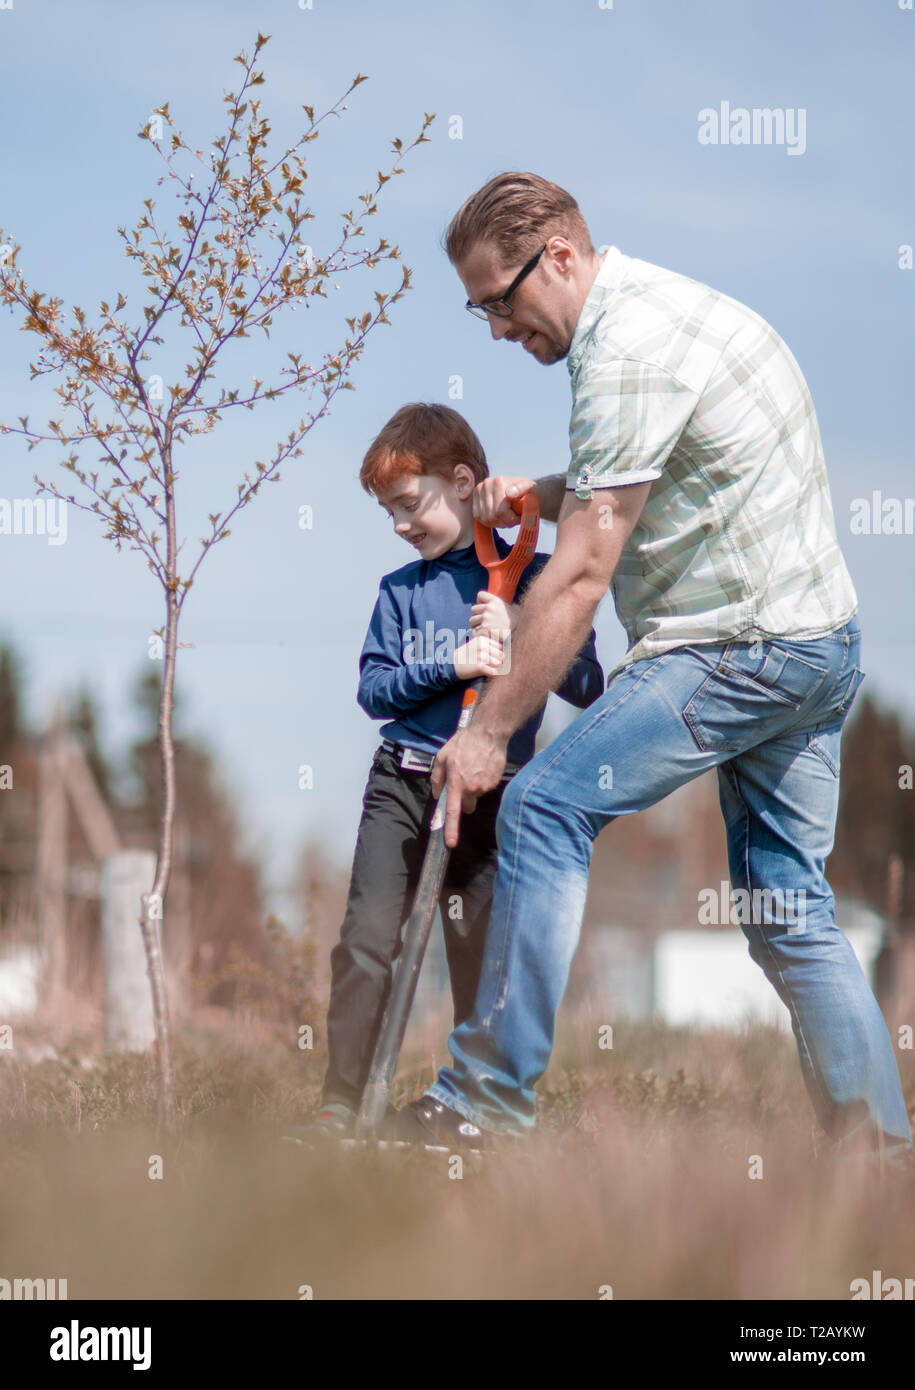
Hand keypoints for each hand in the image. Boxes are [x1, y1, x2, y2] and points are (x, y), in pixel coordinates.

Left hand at [431, 726, 507, 848]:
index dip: (451, 829)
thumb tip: (437, 794)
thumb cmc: (464, 743)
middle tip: (462, 780)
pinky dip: (482, 780)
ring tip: (472, 767)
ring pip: (476, 795)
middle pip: (466, 806)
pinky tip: (481, 766)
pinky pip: (485, 788)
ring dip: (473, 786)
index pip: (452, 811)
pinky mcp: (494, 783)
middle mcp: (471, 788)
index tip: (451, 843)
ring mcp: (484, 786)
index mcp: (456, 783)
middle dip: (463, 799)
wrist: (489, 733)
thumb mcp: (442, 756)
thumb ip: (437, 778)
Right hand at [453, 632, 505, 680]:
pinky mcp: (479, 667)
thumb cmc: (466, 656)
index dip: (498, 654)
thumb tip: (505, 653)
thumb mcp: (476, 645)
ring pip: (499, 664)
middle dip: (498, 661)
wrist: (451, 665)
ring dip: (494, 668)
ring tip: (485, 668)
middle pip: (501, 656)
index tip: (491, 658)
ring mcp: (481, 656)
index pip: (501, 647)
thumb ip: (489, 646)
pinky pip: (493, 672)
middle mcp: (482, 646)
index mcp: (482, 639)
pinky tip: (484, 673)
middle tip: (488, 665)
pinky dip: (491, 674)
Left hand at [469, 590, 516, 640]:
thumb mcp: (511, 608)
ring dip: (476, 625)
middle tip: (484, 622)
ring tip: (485, 629)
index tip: (485, 608)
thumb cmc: (515, 623)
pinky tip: (486, 635)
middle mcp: (489, 607)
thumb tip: (494, 600)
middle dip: (477, 615)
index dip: (481, 601)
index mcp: (495, 600)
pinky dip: (478, 634)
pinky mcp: (484, 628)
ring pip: (472, 620)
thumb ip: (500, 604)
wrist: (519, 635)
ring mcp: (486, 618)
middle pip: (473, 609)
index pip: (480, 595)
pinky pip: (474, 630)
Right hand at [472, 475, 536, 528]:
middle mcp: (486, 484)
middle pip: (492, 516)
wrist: (521, 488)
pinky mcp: (474, 498)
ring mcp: (478, 490)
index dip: (511, 519)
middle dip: (505, 522)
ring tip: (507, 518)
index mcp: (498, 482)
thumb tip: (509, 493)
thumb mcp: (530, 489)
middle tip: (514, 519)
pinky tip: (499, 517)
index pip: (500, 511)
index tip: (519, 517)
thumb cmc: (528, 491)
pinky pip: (478, 517)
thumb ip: (522, 489)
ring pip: (485, 519)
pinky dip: (489, 521)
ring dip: (498, 522)